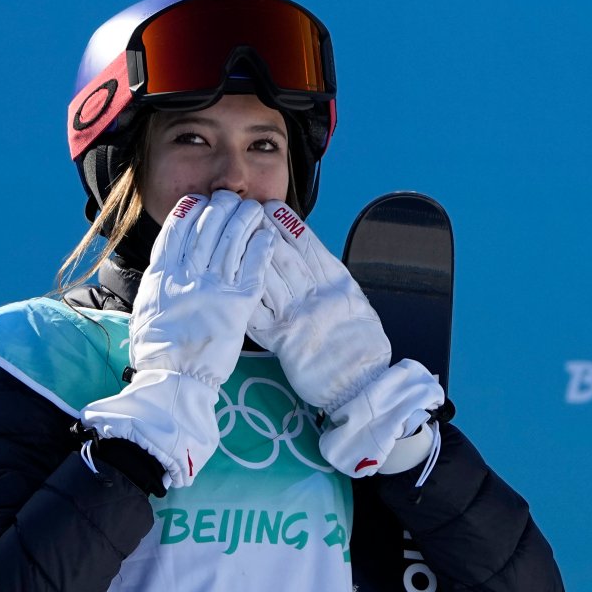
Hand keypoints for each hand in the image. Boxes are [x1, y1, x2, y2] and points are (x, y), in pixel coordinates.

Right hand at [81, 191, 274, 487]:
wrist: (174, 378)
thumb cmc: (159, 349)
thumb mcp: (149, 307)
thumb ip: (161, 282)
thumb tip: (169, 262)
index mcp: (162, 274)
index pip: (177, 230)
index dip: (191, 211)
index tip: (200, 200)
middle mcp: (187, 274)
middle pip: (207, 227)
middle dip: (221, 207)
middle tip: (231, 199)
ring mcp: (213, 287)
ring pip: (232, 240)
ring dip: (245, 220)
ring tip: (254, 210)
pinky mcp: (237, 303)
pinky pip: (253, 267)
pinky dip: (261, 247)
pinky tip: (268, 235)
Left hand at [248, 201, 442, 477]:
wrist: (363, 384)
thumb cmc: (361, 345)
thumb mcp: (355, 302)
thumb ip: (332, 278)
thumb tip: (308, 253)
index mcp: (338, 284)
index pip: (309, 245)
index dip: (288, 225)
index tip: (272, 208)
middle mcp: (316, 296)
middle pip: (283, 256)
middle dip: (261, 232)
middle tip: (241, 212)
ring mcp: (297, 318)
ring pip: (267, 278)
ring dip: (247, 256)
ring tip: (231, 237)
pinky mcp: (282, 341)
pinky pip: (257, 313)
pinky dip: (244, 294)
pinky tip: (229, 278)